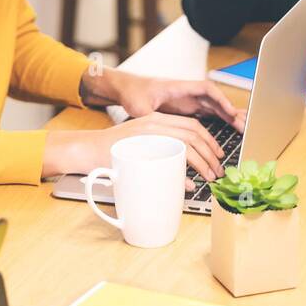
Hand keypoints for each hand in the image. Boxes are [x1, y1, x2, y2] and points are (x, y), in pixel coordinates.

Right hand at [45, 112, 227, 187]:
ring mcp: (147, 135)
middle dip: (211, 153)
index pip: (192, 125)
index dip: (209, 140)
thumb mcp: (142, 147)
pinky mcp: (140, 149)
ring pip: (185, 145)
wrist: (87, 149)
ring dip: (202, 163)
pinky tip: (189, 184)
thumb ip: (164, 156)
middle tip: (218, 170)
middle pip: (193, 134)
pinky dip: (182, 173)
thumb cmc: (114, 152)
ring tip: (210, 176)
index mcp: (157, 120)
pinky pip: (167, 159)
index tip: (218, 155)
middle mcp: (155, 124)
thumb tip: (188, 181)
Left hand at [95, 69, 245, 133]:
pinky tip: (229, 127)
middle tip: (244, 124)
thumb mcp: (139, 107)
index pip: (205, 89)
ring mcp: (188, 99)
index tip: (229, 110)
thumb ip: (149, 117)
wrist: (126, 88)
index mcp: (178, 87)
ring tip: (242, 127)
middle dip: (230, 110)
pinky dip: (219, 118)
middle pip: (215, 98)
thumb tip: (156, 130)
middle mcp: (186, 92)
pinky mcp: (186, 107)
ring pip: (214, 106)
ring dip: (228, 116)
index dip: (220, 99)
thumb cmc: (133, 92)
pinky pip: (207, 112)